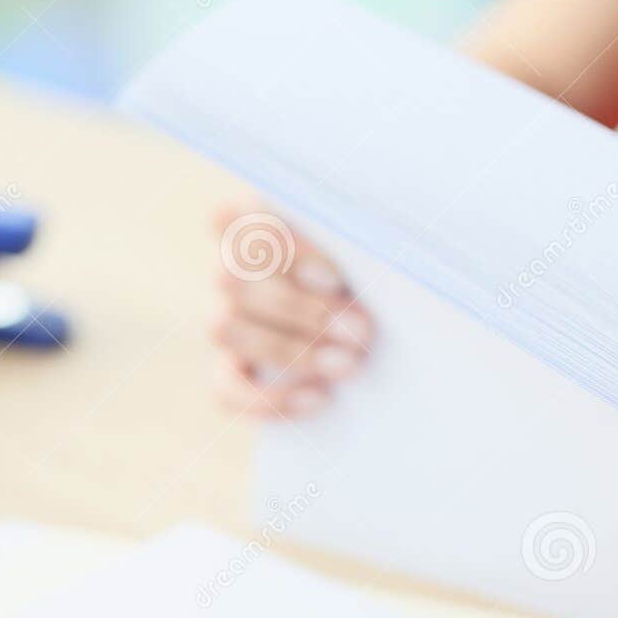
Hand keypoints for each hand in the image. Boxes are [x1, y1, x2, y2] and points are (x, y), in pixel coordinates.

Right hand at [211, 207, 373, 417]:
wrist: (392, 335)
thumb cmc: (383, 276)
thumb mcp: (378, 254)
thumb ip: (364, 246)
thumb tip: (365, 272)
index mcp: (261, 221)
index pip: (236, 218)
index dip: (278, 248)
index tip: (335, 279)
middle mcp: (233, 268)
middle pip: (231, 277)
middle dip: (301, 309)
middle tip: (360, 329)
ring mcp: (228, 321)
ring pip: (225, 328)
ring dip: (290, 350)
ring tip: (349, 364)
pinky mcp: (230, 373)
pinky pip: (225, 389)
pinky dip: (268, 398)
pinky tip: (320, 399)